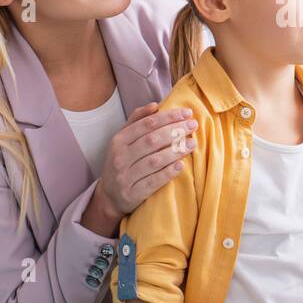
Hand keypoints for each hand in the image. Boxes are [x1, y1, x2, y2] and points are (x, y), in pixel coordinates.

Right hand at [95, 102, 196, 218]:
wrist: (109, 196)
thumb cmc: (122, 162)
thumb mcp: (122, 140)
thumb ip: (136, 120)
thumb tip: (155, 105)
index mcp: (118, 141)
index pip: (146, 124)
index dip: (168, 117)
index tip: (187, 113)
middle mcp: (120, 157)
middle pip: (151, 140)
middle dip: (175, 131)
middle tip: (193, 126)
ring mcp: (126, 176)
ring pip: (154, 161)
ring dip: (175, 151)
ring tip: (192, 144)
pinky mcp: (133, 193)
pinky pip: (153, 181)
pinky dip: (168, 172)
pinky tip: (181, 165)